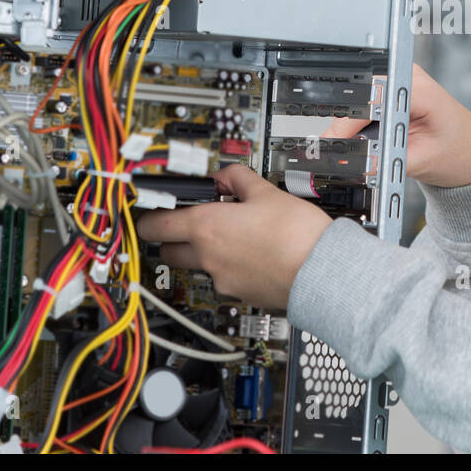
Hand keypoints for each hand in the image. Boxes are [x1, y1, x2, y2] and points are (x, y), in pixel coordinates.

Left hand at [134, 163, 331, 308]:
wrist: (321, 271)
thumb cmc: (296, 234)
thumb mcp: (266, 191)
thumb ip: (237, 178)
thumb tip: (225, 175)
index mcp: (206, 228)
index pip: (154, 225)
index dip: (148, 215)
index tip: (155, 206)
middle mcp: (207, 258)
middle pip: (167, 251)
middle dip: (173, 235)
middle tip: (193, 220)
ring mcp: (222, 280)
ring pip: (196, 265)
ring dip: (203, 251)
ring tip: (233, 235)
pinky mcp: (239, 294)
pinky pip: (222, 278)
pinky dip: (229, 266)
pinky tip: (253, 253)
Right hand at [321, 62, 470, 187]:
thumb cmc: (459, 153)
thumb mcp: (419, 162)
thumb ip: (384, 160)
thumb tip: (352, 161)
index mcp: (420, 89)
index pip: (371, 99)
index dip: (349, 124)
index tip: (337, 144)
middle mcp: (410, 77)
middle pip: (362, 97)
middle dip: (348, 128)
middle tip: (341, 155)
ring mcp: (403, 80)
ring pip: (361, 102)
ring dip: (355, 127)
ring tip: (361, 150)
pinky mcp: (398, 90)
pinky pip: (369, 105)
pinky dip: (364, 125)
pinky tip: (371, 140)